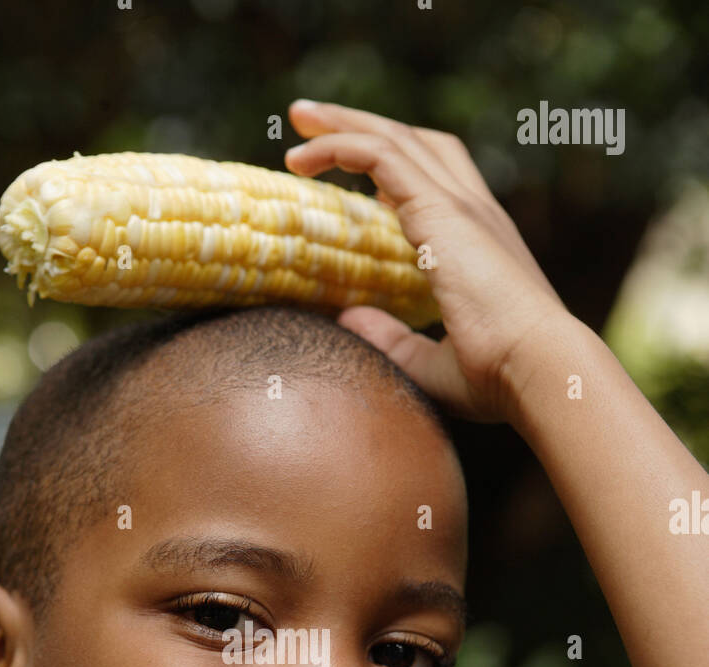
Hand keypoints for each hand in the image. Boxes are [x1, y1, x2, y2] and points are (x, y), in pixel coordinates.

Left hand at [285, 99, 571, 422]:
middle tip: (308, 121)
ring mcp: (460, 206)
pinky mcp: (442, 211)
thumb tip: (346, 320)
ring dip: (342, 123)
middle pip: (414, 145)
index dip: (390, 169)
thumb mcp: (433, 363)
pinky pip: (381, 156)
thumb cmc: (502, 377)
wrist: (540, 368)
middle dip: (361, 126)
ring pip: (394, 139)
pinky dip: (341, 145)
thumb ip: (393, 338)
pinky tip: (302, 156)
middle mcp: (473, 213)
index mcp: (479, 243)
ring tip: (298, 118)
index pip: (434, 182)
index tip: (345, 168)